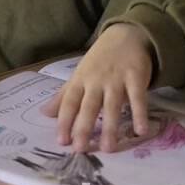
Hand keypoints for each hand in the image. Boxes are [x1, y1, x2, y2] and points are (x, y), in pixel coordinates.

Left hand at [41, 23, 153, 151]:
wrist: (125, 36)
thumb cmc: (99, 61)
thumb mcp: (78, 76)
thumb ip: (63, 96)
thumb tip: (43, 114)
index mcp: (80, 81)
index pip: (69, 103)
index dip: (64, 121)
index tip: (61, 142)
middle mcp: (96, 81)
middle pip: (88, 106)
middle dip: (84, 128)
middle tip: (81, 149)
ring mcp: (116, 79)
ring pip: (111, 105)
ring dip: (110, 127)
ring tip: (108, 148)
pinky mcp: (136, 76)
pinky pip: (138, 97)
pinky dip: (139, 113)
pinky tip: (140, 131)